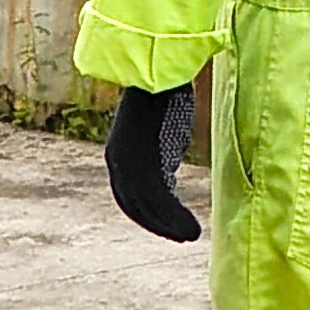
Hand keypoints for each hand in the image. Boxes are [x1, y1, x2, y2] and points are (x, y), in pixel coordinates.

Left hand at [104, 80, 201, 238]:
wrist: (160, 73)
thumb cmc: (163, 91)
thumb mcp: (158, 126)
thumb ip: (160, 149)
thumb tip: (169, 163)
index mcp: (118, 154)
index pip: (128, 195)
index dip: (146, 214)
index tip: (165, 223)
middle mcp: (118, 163)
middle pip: (135, 206)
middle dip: (158, 225)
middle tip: (181, 236)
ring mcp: (130, 164)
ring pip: (149, 208)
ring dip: (170, 227)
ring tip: (190, 236)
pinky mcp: (146, 162)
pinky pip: (161, 201)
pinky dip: (176, 219)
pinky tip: (192, 229)